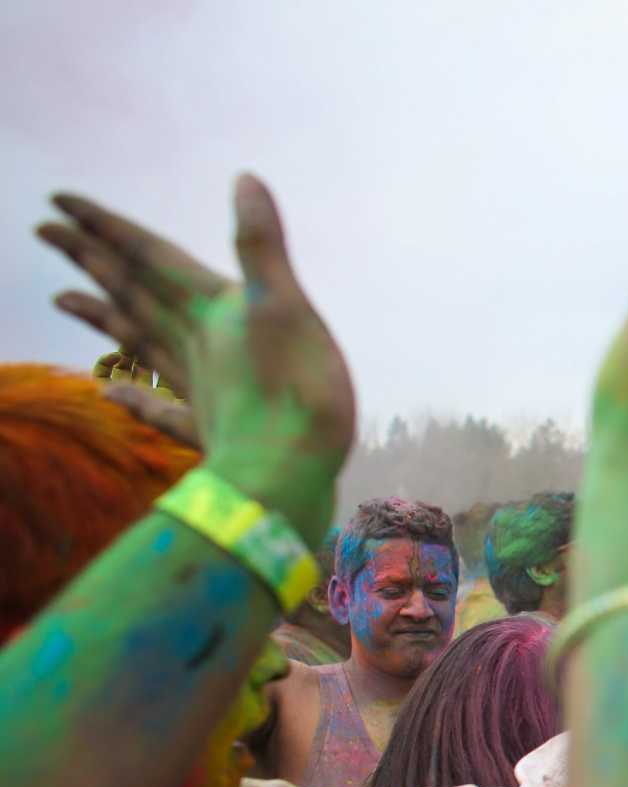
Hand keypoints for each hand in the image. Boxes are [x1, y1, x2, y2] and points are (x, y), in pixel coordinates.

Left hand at [39, 176, 356, 545]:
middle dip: (92, 259)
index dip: (109, 227)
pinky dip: (134, 397)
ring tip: (61, 297)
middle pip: (134, 294)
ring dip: (101, 316)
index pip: (152, 258)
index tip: (58, 201)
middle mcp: (194, 344)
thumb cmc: (296, 396)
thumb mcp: (288, 309)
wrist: (287, 479)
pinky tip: (107, 391)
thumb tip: (243, 179)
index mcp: (213, 311)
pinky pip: (162, 409)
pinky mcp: (210, 431)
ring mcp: (198, 389)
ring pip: (139, 342)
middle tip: (44, 230)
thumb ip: (261, 248)